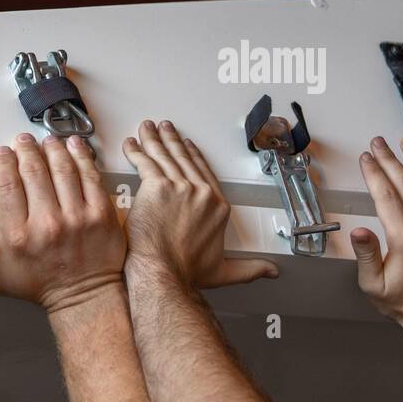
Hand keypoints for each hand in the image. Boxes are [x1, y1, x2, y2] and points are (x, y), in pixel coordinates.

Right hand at [0, 133, 124, 312]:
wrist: (82, 298)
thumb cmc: (42, 286)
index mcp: (18, 236)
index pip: (6, 184)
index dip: (3, 162)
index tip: (3, 154)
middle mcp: (47, 224)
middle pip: (33, 170)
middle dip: (25, 150)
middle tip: (23, 143)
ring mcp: (77, 217)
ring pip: (61, 168)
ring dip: (52, 148)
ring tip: (46, 142)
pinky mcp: (100, 214)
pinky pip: (89, 175)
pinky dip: (80, 156)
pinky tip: (73, 147)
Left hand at [122, 120, 276, 287]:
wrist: (165, 272)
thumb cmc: (187, 272)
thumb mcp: (226, 271)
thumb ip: (249, 269)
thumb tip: (270, 271)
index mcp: (217, 206)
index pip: (205, 172)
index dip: (194, 156)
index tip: (187, 146)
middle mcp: (201, 193)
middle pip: (184, 159)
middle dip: (172, 141)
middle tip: (164, 129)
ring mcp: (180, 187)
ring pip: (164, 156)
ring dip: (154, 140)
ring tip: (147, 129)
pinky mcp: (157, 187)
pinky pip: (145, 163)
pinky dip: (136, 151)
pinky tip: (132, 144)